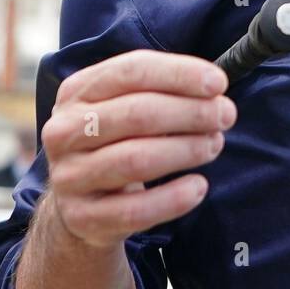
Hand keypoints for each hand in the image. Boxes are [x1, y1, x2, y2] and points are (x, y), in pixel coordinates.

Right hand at [41, 50, 235, 248]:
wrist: (79, 204)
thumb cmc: (116, 141)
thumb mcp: (124, 105)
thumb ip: (162, 90)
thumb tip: (214, 90)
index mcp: (77, 92)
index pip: (131, 71)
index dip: (179, 74)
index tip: (219, 83)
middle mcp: (65, 130)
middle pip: (136, 114)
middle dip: (191, 112)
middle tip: (225, 116)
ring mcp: (69, 176)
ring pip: (136, 159)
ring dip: (186, 150)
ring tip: (213, 145)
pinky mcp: (82, 217)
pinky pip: (135, 210)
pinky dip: (174, 198)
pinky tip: (198, 186)